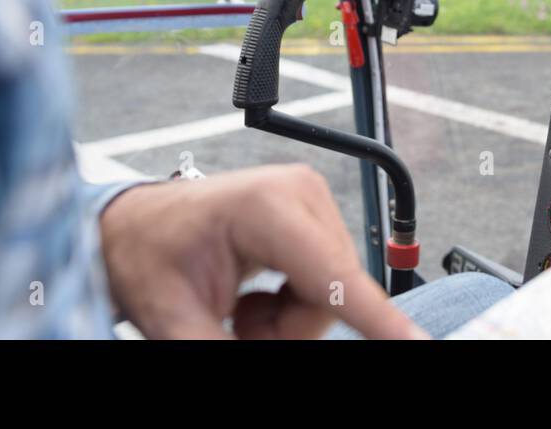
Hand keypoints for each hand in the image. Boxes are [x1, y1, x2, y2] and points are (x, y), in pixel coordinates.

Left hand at [99, 164, 426, 339]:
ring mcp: (310, 203)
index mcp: (268, 205)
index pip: (336, 275)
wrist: (133, 228)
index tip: (417, 344)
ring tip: (242, 311)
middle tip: (240, 324)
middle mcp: (300, 194)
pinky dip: (292, 306)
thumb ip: (221, 352)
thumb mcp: (174, 318)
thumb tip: (261, 356)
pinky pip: (326, 285)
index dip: (379, 317)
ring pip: (333, 295)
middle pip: (334, 294)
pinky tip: (255, 297)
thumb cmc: (144, 254)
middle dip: (291, 328)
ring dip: (290, 320)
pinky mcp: (313, 219)